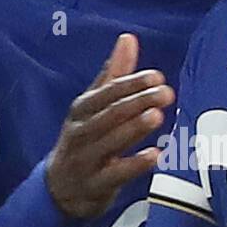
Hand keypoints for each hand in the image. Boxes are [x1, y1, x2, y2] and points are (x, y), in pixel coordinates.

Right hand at [46, 33, 174, 218]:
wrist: (59, 188)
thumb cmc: (83, 139)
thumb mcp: (92, 107)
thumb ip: (112, 75)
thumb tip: (128, 38)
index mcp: (82, 109)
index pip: (107, 92)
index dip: (131, 84)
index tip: (157, 76)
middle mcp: (81, 132)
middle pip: (110, 114)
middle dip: (138, 102)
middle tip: (166, 93)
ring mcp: (86, 160)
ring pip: (111, 142)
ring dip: (134, 129)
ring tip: (157, 116)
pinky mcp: (94, 185)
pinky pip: (115, 175)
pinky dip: (134, 165)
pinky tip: (155, 155)